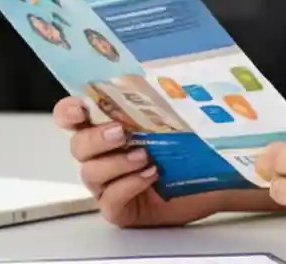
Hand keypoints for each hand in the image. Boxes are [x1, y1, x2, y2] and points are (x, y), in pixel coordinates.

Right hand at [53, 96, 224, 226]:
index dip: (68, 112)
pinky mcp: (120, 208)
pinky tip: (150, 175)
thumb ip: (154, 99)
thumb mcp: (176, 115)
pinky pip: (110, 200)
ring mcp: (108, 184)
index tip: (79, 110)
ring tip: (145, 156)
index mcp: (109, 128)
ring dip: (116, 162)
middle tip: (120, 133)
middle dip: (96, 138)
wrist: (216, 181)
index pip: (74, 117)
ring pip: (91, 173)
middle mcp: (103, 156)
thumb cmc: (192, 146)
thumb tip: (146, 77)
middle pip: (78, 146)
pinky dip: (128, 185)